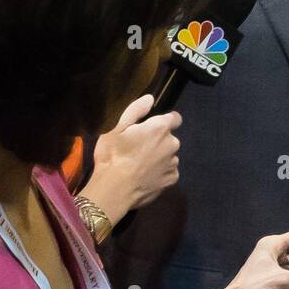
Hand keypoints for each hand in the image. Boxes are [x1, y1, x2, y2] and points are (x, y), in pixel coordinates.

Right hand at [83, 95, 181, 223]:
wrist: (115, 189)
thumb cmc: (113, 155)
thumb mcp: (117, 129)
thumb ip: (136, 111)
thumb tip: (150, 98)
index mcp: (160, 128)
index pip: (175, 118)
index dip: (164, 121)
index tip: (151, 128)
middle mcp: (172, 143)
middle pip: (170, 138)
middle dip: (158, 141)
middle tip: (138, 149)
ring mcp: (174, 163)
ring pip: (169, 155)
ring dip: (160, 157)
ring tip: (140, 165)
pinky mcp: (172, 179)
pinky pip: (168, 171)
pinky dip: (160, 172)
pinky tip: (145, 176)